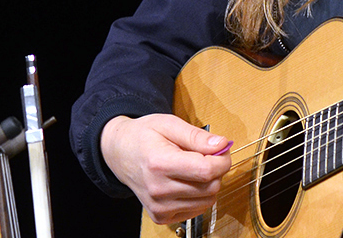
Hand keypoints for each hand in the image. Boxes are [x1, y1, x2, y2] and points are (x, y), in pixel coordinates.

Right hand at [101, 114, 232, 224]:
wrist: (120, 154)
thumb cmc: (144, 136)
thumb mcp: (169, 124)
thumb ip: (196, 136)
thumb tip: (221, 145)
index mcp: (159, 164)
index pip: (206, 170)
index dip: (222, 160)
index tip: (222, 149)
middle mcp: (157, 190)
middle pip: (210, 187)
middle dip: (217, 170)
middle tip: (208, 156)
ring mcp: (158, 207)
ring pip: (207, 201)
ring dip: (209, 184)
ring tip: (194, 168)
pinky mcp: (161, 217)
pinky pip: (196, 209)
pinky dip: (199, 196)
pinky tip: (187, 181)